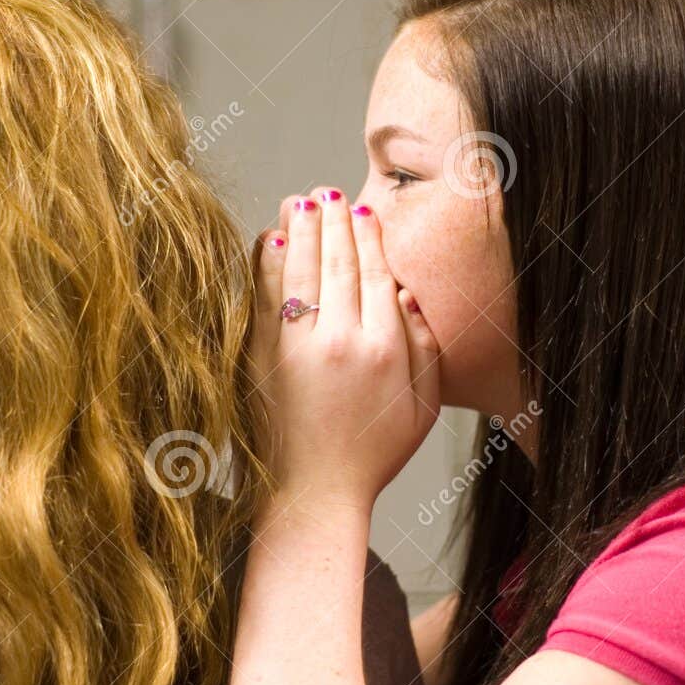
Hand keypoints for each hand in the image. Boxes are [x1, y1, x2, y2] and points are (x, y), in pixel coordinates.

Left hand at [248, 188, 439, 508]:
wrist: (314, 493)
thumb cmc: (373, 453)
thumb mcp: (423, 407)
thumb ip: (423, 347)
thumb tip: (407, 294)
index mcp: (384, 349)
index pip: (375, 273)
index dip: (367, 237)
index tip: (362, 213)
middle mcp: (340, 340)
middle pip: (336, 261)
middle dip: (332, 220)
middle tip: (328, 192)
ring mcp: (295, 346)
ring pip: (297, 268)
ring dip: (298, 228)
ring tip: (299, 200)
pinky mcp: (261, 355)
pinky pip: (264, 294)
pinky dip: (266, 262)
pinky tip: (269, 238)